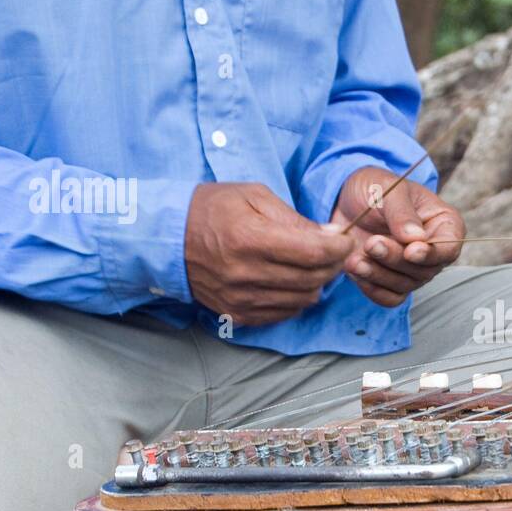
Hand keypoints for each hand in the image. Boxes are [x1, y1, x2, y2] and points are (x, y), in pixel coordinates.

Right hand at [184, 182, 353, 326]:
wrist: (166, 239)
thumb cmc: (212, 209)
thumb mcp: (254, 196)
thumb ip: (295, 218)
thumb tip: (331, 236)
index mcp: (250, 239)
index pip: (314, 253)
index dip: (339, 248)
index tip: (345, 240)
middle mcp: (245, 274)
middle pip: (313, 279)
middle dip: (333, 264)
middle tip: (334, 252)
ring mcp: (240, 298)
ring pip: (303, 299)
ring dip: (317, 283)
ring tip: (313, 265)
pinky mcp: (236, 314)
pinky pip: (283, 313)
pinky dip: (296, 298)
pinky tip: (292, 281)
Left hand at [328, 166, 464, 307]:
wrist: (347, 201)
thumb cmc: (375, 188)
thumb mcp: (388, 190)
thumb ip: (402, 213)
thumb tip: (416, 239)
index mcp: (444, 223)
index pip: (449, 248)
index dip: (432, 254)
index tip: (410, 251)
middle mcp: (434, 250)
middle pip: (425, 270)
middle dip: (395, 259)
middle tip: (371, 243)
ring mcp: (414, 269)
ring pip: (406, 285)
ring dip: (379, 275)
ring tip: (354, 260)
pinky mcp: (393, 281)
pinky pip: (390, 297)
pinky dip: (373, 289)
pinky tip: (355, 271)